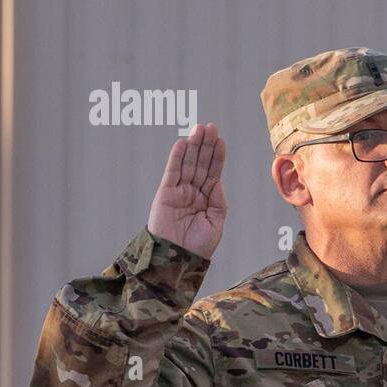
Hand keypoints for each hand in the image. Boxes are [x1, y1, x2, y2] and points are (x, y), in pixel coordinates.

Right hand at [147, 122, 226, 259]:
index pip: (213, 172)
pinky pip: (172, 173)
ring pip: (187, 164)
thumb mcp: (216, 222)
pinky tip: (182, 144)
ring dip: (193, 146)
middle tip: (210, 126)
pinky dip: (176, 158)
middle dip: (206, 145)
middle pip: (200, 164)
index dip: (217, 156)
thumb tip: (218, 181)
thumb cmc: (199, 246)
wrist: (180, 260)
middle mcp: (193, 192)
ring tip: (199, 129)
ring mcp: (179, 192)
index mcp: (207, 199)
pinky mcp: (165, 194)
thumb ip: (218, 200)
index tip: (221, 140)